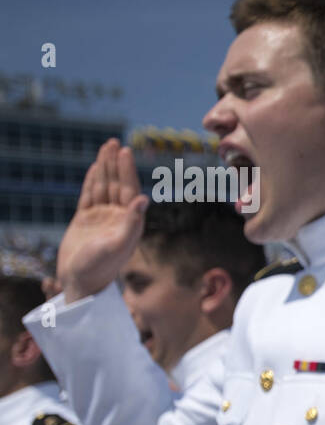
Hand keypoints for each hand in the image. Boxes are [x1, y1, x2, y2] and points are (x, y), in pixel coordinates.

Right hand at [59, 139, 148, 302]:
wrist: (81, 281)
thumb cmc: (101, 267)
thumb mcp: (118, 244)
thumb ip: (131, 223)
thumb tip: (144, 199)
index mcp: (129, 222)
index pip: (128, 190)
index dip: (127, 171)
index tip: (126, 152)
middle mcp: (117, 217)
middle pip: (116, 184)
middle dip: (116, 164)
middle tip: (115, 143)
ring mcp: (101, 217)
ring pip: (103, 187)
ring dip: (104, 168)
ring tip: (106, 148)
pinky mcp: (85, 220)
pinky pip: (89, 196)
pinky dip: (92, 181)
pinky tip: (96, 168)